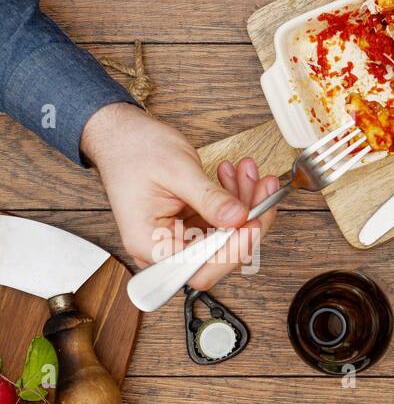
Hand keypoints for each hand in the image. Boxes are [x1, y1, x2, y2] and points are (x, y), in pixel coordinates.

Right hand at [81, 102, 279, 290]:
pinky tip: (236, 177)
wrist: (118, 135)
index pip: (202, 269)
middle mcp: (164, 249)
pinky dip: (235, 201)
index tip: (255, 221)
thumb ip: (209, 198)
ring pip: (227, 237)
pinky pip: (222, 223)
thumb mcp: (176, 170)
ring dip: (246, 205)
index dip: (233, 249)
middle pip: (220, 255)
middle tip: (265, 189)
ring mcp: (179, 239)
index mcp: (150, 245)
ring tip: (249, 173)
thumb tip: (239, 219)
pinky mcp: (190, 227)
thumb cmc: (132, 150)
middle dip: (248, 221)